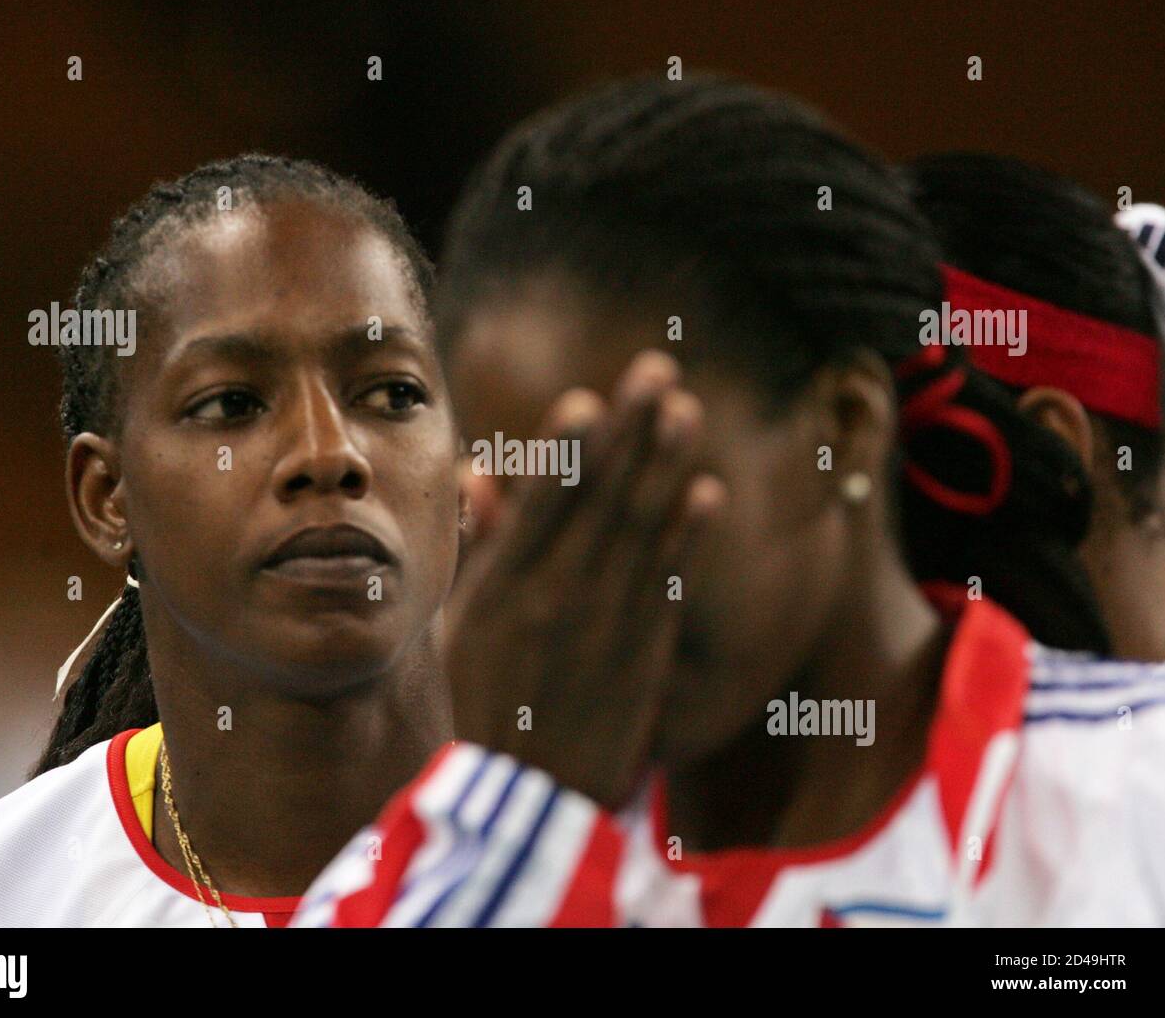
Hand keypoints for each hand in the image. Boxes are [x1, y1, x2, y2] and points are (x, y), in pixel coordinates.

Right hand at [444, 350, 723, 808]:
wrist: (531, 795)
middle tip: (657, 368)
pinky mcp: (643, 653)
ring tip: (684, 408)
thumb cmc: (484, 704)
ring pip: (640, 532)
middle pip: (600, 502)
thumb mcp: (459, 626)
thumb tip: (483, 471)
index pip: (539, 507)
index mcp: (501, 592)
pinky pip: (668, 583)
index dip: (566, 451)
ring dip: (664, 466)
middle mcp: (556, 601)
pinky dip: (687, 539)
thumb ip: (479, 546)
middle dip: (630, 431)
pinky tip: (705, 493)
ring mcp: (605, 627)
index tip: (588, 399)